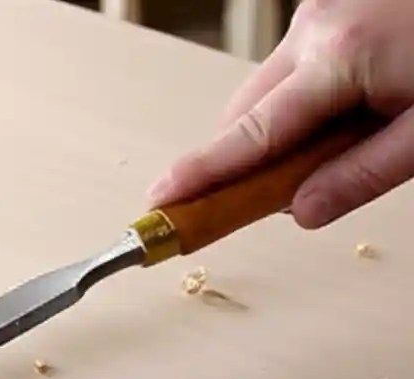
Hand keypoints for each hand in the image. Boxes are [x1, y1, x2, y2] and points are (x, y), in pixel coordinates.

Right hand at [147, 0, 413, 228]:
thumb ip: (365, 174)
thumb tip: (303, 212)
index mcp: (341, 57)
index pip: (253, 135)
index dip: (203, 174)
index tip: (161, 203)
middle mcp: (316, 24)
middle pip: (248, 110)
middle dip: (254, 156)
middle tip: (289, 194)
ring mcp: (320, 6)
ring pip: (273, 86)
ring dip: (289, 123)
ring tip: (360, 134)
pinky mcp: (333, 1)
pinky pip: (299, 61)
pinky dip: (313, 93)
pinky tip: (364, 100)